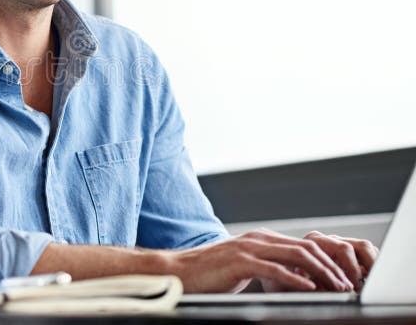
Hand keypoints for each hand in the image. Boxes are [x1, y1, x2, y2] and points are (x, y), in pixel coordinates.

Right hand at [166, 228, 357, 292]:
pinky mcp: (241, 262)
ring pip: (296, 256)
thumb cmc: (211, 273)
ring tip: (335, 287)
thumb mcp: (245, 266)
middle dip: (330, 266)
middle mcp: (258, 238)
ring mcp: (250, 248)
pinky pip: (276, 269)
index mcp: (261, 238)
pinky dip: (297, 280)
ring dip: (321, 273)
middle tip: (346, 284)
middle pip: (305, 247)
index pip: (303, 244)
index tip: (341, 277)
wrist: (180, 272)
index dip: (326, 260)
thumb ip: (269, 266)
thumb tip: (298, 278)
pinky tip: (310, 289)